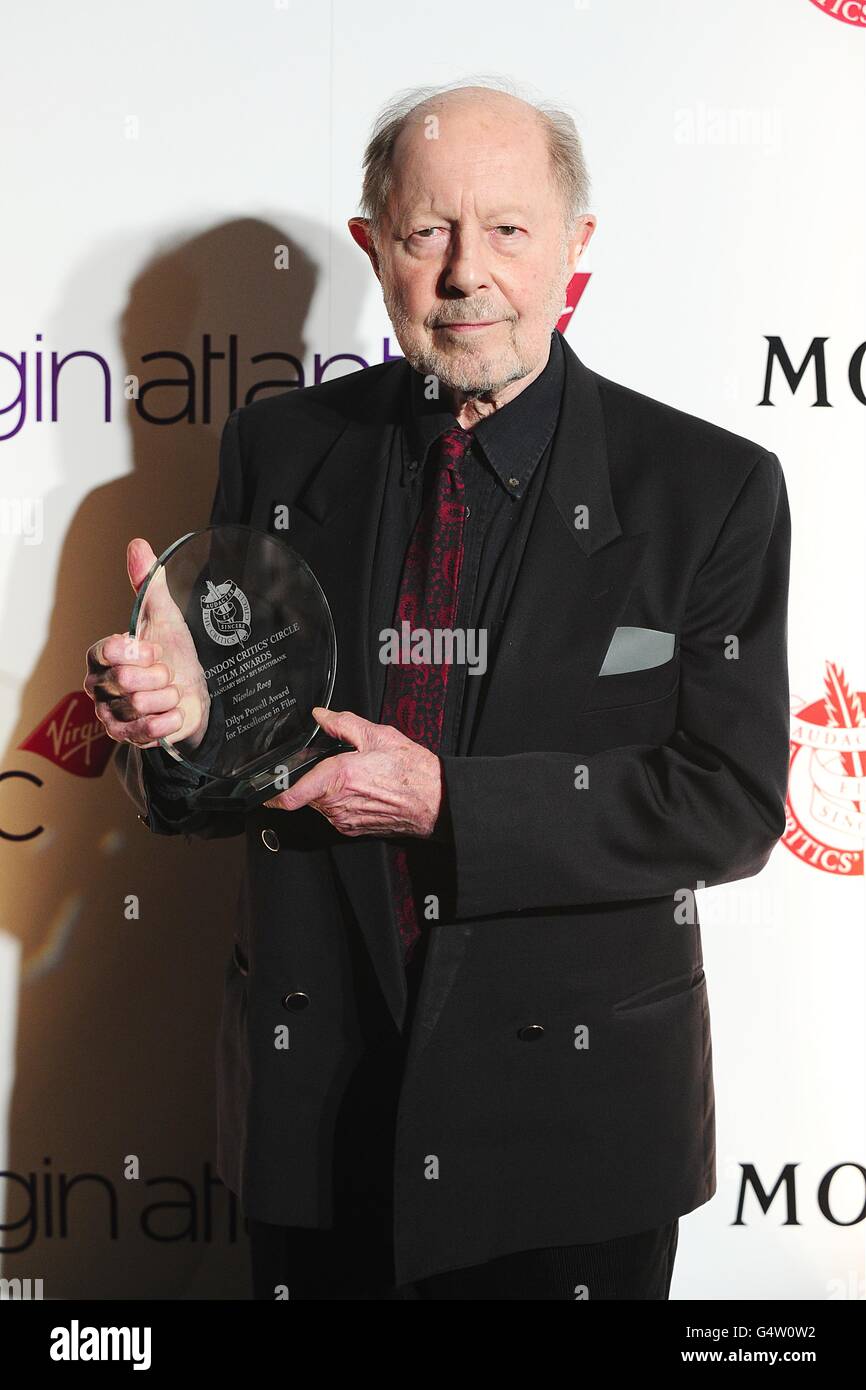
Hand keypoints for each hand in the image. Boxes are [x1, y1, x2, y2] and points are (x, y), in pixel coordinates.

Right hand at [83, 537, 210, 750]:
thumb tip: (139, 545)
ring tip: (171, 690)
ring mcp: (111, 714)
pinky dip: (168, 719)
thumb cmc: (173, 654)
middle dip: (158, 675)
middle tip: (166, 671)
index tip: (152, 648)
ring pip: (139, 705)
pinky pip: (147, 730)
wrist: (193, 694)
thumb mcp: (164, 616)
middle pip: (125, 681)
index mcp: (101, 656)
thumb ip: (148, 584)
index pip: (106, 652)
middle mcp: (99, 686)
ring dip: (167, 696)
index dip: (135, 651)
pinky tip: (175, 710)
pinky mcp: (127, 737)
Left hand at [263, 707, 442, 837]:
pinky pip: (334, 813)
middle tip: (330, 763)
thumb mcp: (377, 735)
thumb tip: (320, 716)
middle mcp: (336, 804)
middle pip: (304, 794)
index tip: (263, 788)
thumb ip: (342, 724)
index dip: (271, 792)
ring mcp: (344, 819)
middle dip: (310, 779)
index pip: (289, 796)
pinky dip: (339, 801)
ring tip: (353, 775)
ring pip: (319, 804)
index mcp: (337, 778)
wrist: (435, 801)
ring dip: (326, 790)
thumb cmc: (411, 770)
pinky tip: (361, 789)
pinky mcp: (353, 828)